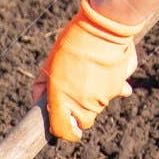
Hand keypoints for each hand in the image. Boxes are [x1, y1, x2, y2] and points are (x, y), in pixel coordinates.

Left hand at [32, 0, 150, 142]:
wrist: (104, 26)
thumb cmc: (73, 42)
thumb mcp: (50, 62)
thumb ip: (43, 86)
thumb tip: (38, 102)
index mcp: (61, 98)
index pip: (63, 130)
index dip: (64, 132)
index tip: (67, 129)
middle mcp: (83, 103)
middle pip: (84, 122)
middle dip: (81, 113)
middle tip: (78, 93)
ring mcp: (103, 98)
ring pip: (100, 107)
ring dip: (96, 96)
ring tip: (92, 73)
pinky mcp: (119, 88)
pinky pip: (117, 93)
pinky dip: (114, 86)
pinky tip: (108, 72)